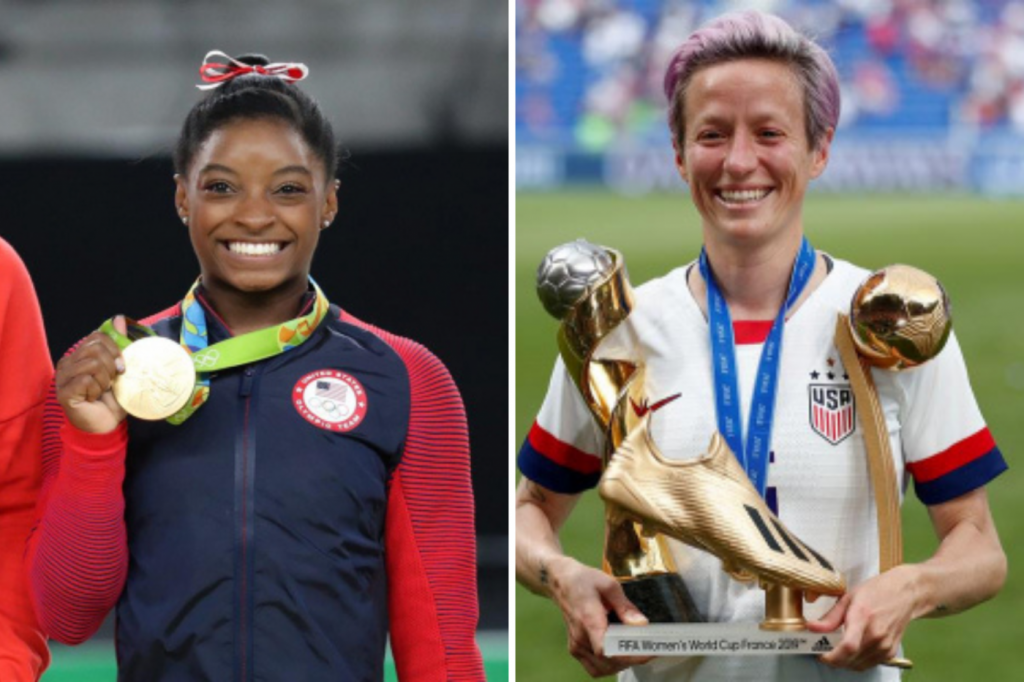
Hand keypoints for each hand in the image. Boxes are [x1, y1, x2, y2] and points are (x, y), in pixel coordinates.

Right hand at [56, 316, 128, 433]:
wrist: (106, 425)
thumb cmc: (111, 398)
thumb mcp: (120, 369)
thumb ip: (119, 344)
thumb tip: (119, 318)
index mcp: (80, 354)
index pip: (98, 337)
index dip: (115, 350)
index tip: (121, 366)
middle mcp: (68, 362)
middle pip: (96, 349)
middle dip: (112, 366)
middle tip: (111, 381)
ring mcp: (63, 377)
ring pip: (92, 364)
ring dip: (105, 380)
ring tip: (101, 390)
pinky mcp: (63, 392)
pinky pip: (86, 380)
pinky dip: (96, 390)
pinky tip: (92, 398)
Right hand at [547, 556, 653, 677]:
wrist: (560, 581)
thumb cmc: (583, 580)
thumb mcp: (608, 584)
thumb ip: (625, 606)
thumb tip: (641, 624)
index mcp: (588, 619)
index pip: (605, 648)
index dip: (627, 654)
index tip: (646, 650)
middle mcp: (580, 637)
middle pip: (608, 661)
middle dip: (631, 658)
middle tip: (647, 647)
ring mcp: (576, 645)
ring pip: (602, 668)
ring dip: (621, 664)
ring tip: (634, 649)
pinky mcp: (575, 648)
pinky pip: (594, 668)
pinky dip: (609, 666)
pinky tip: (618, 654)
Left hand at [807, 565, 919, 670]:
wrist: (906, 594)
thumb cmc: (876, 592)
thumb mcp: (848, 598)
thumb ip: (830, 617)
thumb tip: (811, 628)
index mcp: (863, 617)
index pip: (848, 646)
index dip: (831, 656)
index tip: (819, 654)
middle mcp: (876, 635)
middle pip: (851, 659)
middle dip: (833, 659)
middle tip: (824, 650)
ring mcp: (885, 646)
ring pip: (858, 665)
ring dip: (844, 662)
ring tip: (836, 649)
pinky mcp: (891, 652)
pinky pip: (868, 664)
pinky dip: (857, 661)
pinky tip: (852, 650)